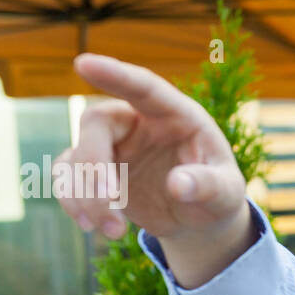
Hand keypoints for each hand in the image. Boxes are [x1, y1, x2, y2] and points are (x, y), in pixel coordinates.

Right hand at [52, 54, 246, 242]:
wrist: (199, 217)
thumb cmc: (217, 194)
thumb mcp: (226, 193)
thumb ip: (208, 186)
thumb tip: (179, 184)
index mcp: (174, 114)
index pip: (143, 87)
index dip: (114, 74)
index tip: (83, 63)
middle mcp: (137, 122)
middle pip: (96, 123)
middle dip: (95, 165)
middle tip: (110, 203)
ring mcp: (113, 145)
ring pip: (77, 155)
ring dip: (84, 194)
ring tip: (113, 231)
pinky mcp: (95, 171)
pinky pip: (68, 178)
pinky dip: (73, 202)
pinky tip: (94, 226)